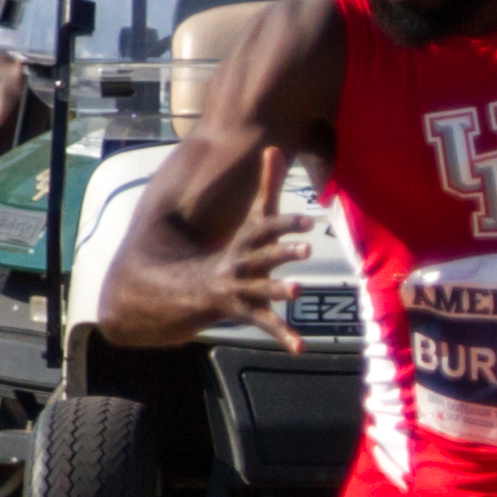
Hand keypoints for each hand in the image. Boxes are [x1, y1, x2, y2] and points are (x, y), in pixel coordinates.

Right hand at [206, 149, 315, 350]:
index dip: (286, 223)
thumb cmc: (233, 252)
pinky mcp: (242, 312)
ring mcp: (240, 289)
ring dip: (279, 290)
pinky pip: (264, 324)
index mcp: (245, 242)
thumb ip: (267, 190)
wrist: (186, 288)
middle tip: (307, 249)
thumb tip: (274, 149)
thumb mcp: (250, 223)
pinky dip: (283, 336)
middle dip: (283, 252)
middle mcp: (240, 263)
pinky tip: (301, 347)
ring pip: (261, 290)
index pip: (265, 228)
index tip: (310, 220)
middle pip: (262, 255)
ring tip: (299, 290)